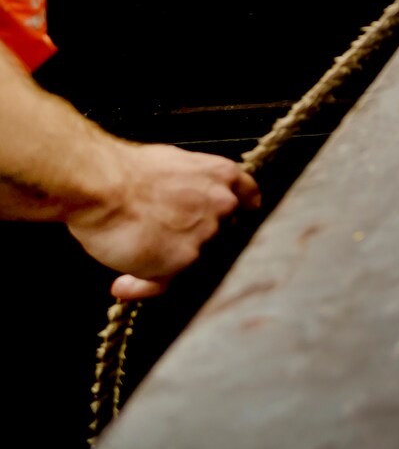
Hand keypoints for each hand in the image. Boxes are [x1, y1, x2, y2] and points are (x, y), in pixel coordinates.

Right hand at [66, 143, 258, 300]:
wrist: (100, 186)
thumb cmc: (125, 171)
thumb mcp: (173, 162)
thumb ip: (193, 181)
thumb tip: (186, 194)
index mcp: (223, 176)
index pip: (247, 199)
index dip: (238, 212)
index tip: (234, 220)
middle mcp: (223, 206)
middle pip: (221, 233)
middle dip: (194, 240)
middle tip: (160, 240)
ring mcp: (206, 235)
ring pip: (192, 260)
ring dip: (164, 264)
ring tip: (128, 260)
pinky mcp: (183, 260)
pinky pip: (164, 282)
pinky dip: (142, 286)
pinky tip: (122, 285)